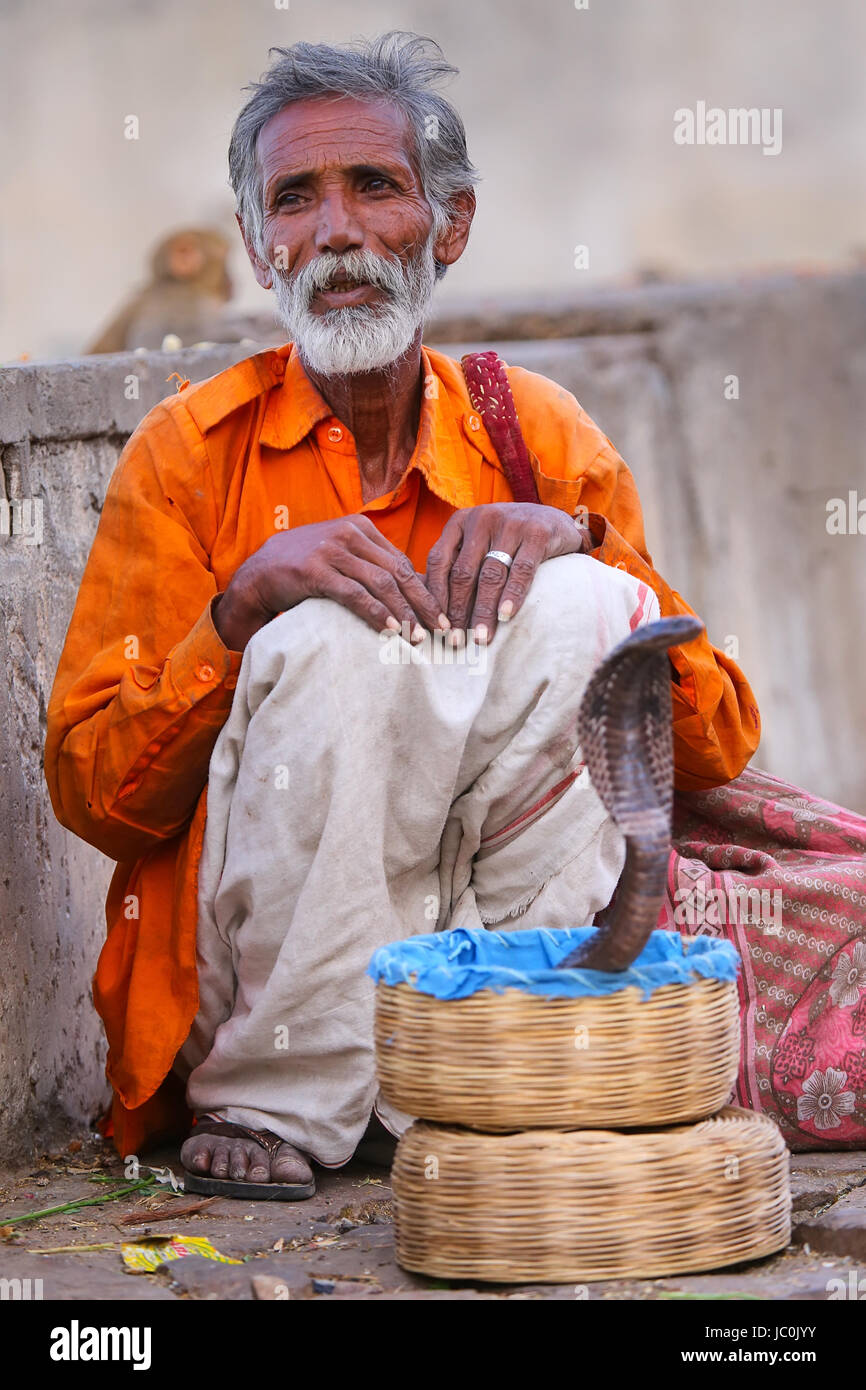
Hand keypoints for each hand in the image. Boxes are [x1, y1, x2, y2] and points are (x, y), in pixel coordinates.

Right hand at [214, 515, 447, 650]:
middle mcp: (349, 533)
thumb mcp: (340, 556)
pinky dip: (377, 613)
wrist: (257, 573)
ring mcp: (331, 550)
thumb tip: (412, 589)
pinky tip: (391, 631)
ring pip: (381, 583)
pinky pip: (355, 595)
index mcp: (360, 527)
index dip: (425, 591)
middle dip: (423, 603)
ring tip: (418, 637)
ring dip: (404, 613)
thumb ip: (370, 563)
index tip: (442, 616)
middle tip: (442, 631)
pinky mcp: (315, 570)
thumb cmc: (304, 569)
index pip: (402, 562)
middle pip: (398, 572)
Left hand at [424, 502, 589, 643]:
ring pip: (490, 575)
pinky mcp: (537, 533)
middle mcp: (483, 518)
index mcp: (461, 521)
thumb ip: (459, 563)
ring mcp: (511, 524)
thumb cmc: (511, 540)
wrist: (557, 520)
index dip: (435, 597)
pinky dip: (512, 595)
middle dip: (457, 611)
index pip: (439, 561)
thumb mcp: (480, 542)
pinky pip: (521, 570)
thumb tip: (433, 611)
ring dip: (483, 611)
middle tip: (456, 642)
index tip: (436, 628)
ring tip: (480, 638)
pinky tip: (505, 616)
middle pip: (463, 573)